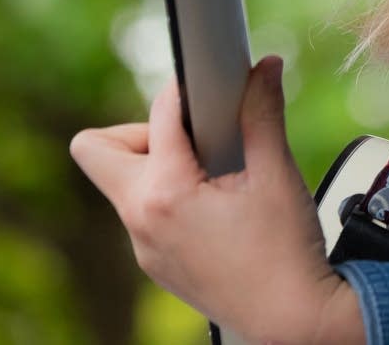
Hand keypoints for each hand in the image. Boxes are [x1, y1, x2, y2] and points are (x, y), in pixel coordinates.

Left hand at [70, 58, 364, 343]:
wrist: (292, 320)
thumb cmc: (284, 256)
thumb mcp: (276, 174)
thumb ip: (262, 114)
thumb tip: (265, 69)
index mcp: (165, 194)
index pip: (160, 115)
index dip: (188, 90)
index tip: (213, 85)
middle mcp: (141, 222)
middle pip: (96, 148)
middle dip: (138, 130)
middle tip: (188, 136)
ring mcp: (144, 246)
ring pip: (122, 183)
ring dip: (156, 163)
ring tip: (210, 169)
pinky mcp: (156, 262)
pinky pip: (142, 213)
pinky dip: (167, 195)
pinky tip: (213, 201)